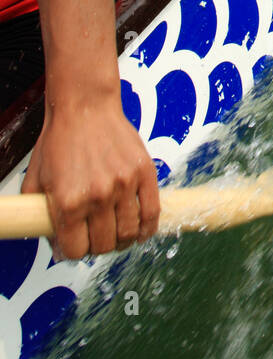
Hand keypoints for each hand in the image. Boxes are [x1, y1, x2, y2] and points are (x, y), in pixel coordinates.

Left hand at [21, 94, 159, 259]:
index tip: (77, 245)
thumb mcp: (35, 180)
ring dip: (123, 239)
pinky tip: (140, 228)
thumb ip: (40, 216)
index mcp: (68, 202)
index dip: (75, 251)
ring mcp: (124, 184)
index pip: (77, 251)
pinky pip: (152, 212)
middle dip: (98, 246)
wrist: (84, 107)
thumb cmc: (58, 141)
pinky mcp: (143, 172)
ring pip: (130, 233)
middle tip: (96, 236)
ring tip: (117, 232)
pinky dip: (148, 227)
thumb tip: (56, 245)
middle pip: (104, 245)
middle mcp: (97, 196)